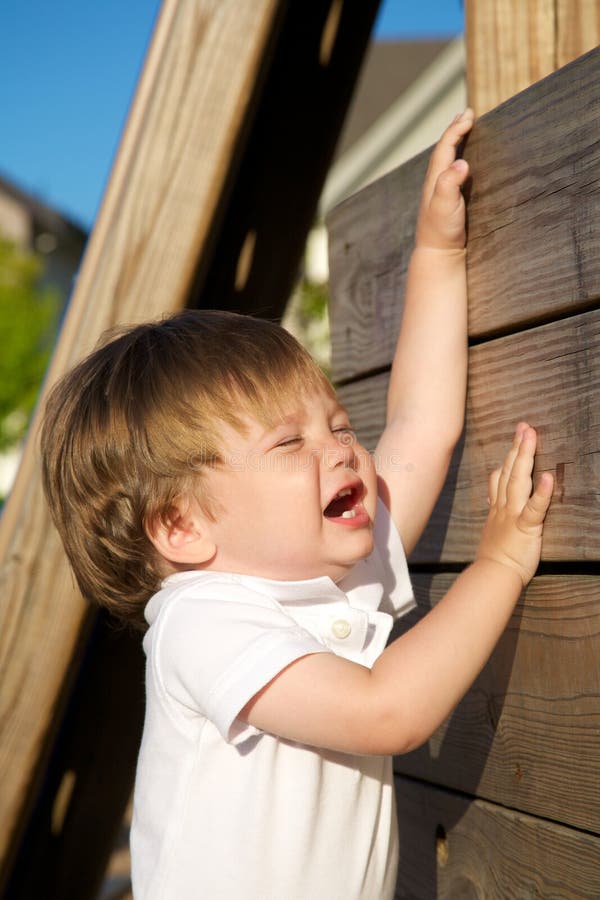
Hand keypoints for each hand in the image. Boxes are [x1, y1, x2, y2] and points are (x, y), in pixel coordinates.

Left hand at [416, 109, 473, 250]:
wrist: (438, 255)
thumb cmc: (442, 232)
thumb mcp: (446, 207)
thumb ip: (450, 184)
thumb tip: (460, 163)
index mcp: (435, 180)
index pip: (445, 148)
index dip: (456, 130)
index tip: (469, 116)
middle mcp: (435, 183)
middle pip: (443, 150)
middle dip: (454, 130)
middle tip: (466, 114)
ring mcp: (440, 192)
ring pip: (446, 160)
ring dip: (455, 142)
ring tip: (463, 129)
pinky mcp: (447, 201)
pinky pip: (450, 172)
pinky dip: (457, 159)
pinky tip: (462, 161)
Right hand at [476, 423, 553, 585]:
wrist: (493, 575)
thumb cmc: (495, 557)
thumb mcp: (491, 528)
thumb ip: (494, 510)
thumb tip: (492, 496)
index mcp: (497, 507)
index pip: (500, 475)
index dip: (509, 455)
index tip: (517, 437)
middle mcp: (503, 507)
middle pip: (509, 471)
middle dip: (517, 447)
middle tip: (525, 426)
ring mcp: (512, 516)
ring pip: (517, 481)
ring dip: (525, 457)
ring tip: (532, 437)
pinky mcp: (525, 528)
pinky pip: (533, 508)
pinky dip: (540, 493)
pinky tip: (547, 477)